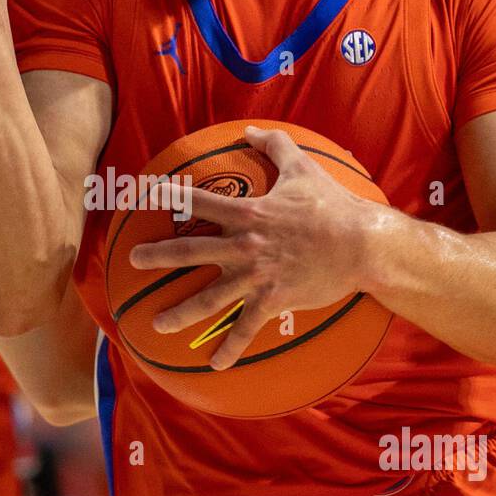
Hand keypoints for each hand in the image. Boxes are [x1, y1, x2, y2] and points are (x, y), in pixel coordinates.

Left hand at [129, 126, 379, 369]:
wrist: (362, 244)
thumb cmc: (333, 205)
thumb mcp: (302, 168)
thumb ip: (274, 145)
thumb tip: (251, 130)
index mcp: (248, 213)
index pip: (198, 202)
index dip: (169, 197)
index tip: (145, 197)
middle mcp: (244, 245)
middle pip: (190, 251)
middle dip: (157, 256)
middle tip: (133, 260)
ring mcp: (256, 276)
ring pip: (209, 299)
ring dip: (180, 313)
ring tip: (156, 325)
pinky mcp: (273, 300)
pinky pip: (246, 328)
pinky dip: (230, 348)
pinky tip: (215, 365)